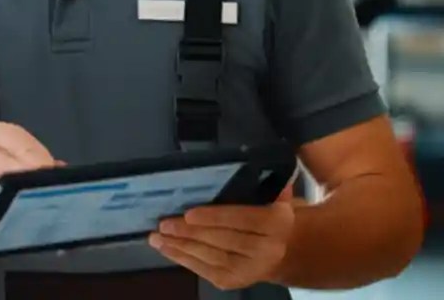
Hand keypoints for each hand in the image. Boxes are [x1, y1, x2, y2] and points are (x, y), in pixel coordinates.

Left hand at [149, 183, 295, 289]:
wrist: (287, 252)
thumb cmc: (271, 216)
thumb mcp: (276, 196)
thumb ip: (265, 182)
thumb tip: (250, 161)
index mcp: (276, 223)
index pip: (241, 219)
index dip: (214, 217)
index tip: (189, 213)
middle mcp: (267, 250)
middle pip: (222, 240)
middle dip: (190, 232)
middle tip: (163, 224)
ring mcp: (251, 270)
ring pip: (211, 257)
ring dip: (181, 247)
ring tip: (156, 238)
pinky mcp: (236, 282)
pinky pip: (206, 271)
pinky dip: (184, 260)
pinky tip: (167, 250)